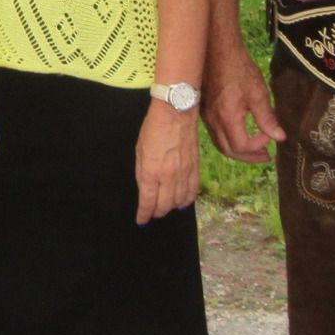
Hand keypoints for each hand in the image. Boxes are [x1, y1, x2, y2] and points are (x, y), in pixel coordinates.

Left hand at [135, 98, 200, 222]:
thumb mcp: (139, 151)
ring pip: (179, 202)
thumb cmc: (153, 129)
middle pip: (164, 206)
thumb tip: (145, 190)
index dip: (144, 214)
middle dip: (157, 212)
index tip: (141, 220)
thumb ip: (142, 173)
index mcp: (152, 172)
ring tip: (165, 208)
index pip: (148, 202)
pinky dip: (187, 200)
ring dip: (171, 208)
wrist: (176, 113)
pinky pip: (193, 191)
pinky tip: (182, 202)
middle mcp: (169, 177)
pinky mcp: (195, 168)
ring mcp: (184, 174)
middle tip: (152, 213)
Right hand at [201, 38, 286, 163]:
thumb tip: (279, 137)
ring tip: (254, 149)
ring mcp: (207, 117)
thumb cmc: (239, 69)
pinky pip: (215, 134)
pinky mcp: (205, 111)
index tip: (270, 136)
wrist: (218, 51)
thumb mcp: (258, 93)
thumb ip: (268, 118)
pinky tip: (239, 134)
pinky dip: (229, 140)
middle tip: (265, 156)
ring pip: (220, 144)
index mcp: (228, 118)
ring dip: (237, 150)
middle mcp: (213, 121)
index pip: (241, 146)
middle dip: (248, 157)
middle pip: (228, 150)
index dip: (257, 146)